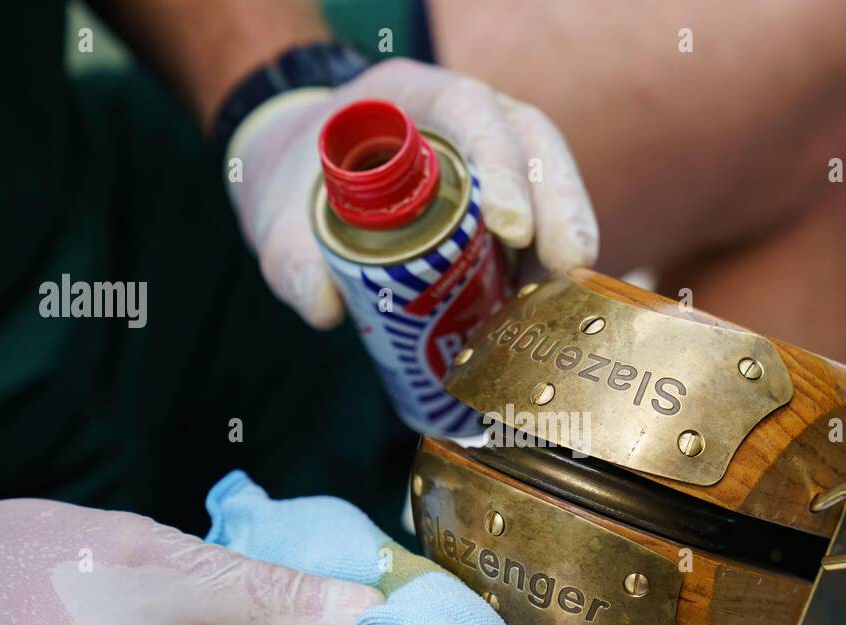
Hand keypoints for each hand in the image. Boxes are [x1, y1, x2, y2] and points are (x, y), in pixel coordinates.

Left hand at [226, 57, 598, 327]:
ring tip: (568, 294)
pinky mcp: (503, 198)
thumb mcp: (276, 216)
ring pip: (550, 179)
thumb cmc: (296, 183)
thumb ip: (290, 258)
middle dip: (560, 204)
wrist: (301, 180)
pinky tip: (549, 303)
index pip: (471, 111)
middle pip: (533, 144)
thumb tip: (326, 308)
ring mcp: (491, 155)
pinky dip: (550, 259)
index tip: (511, 227)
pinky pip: (541, 219)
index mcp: (410, 96)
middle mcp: (464, 117)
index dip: (500, 164)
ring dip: (567, 235)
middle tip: (568, 267)